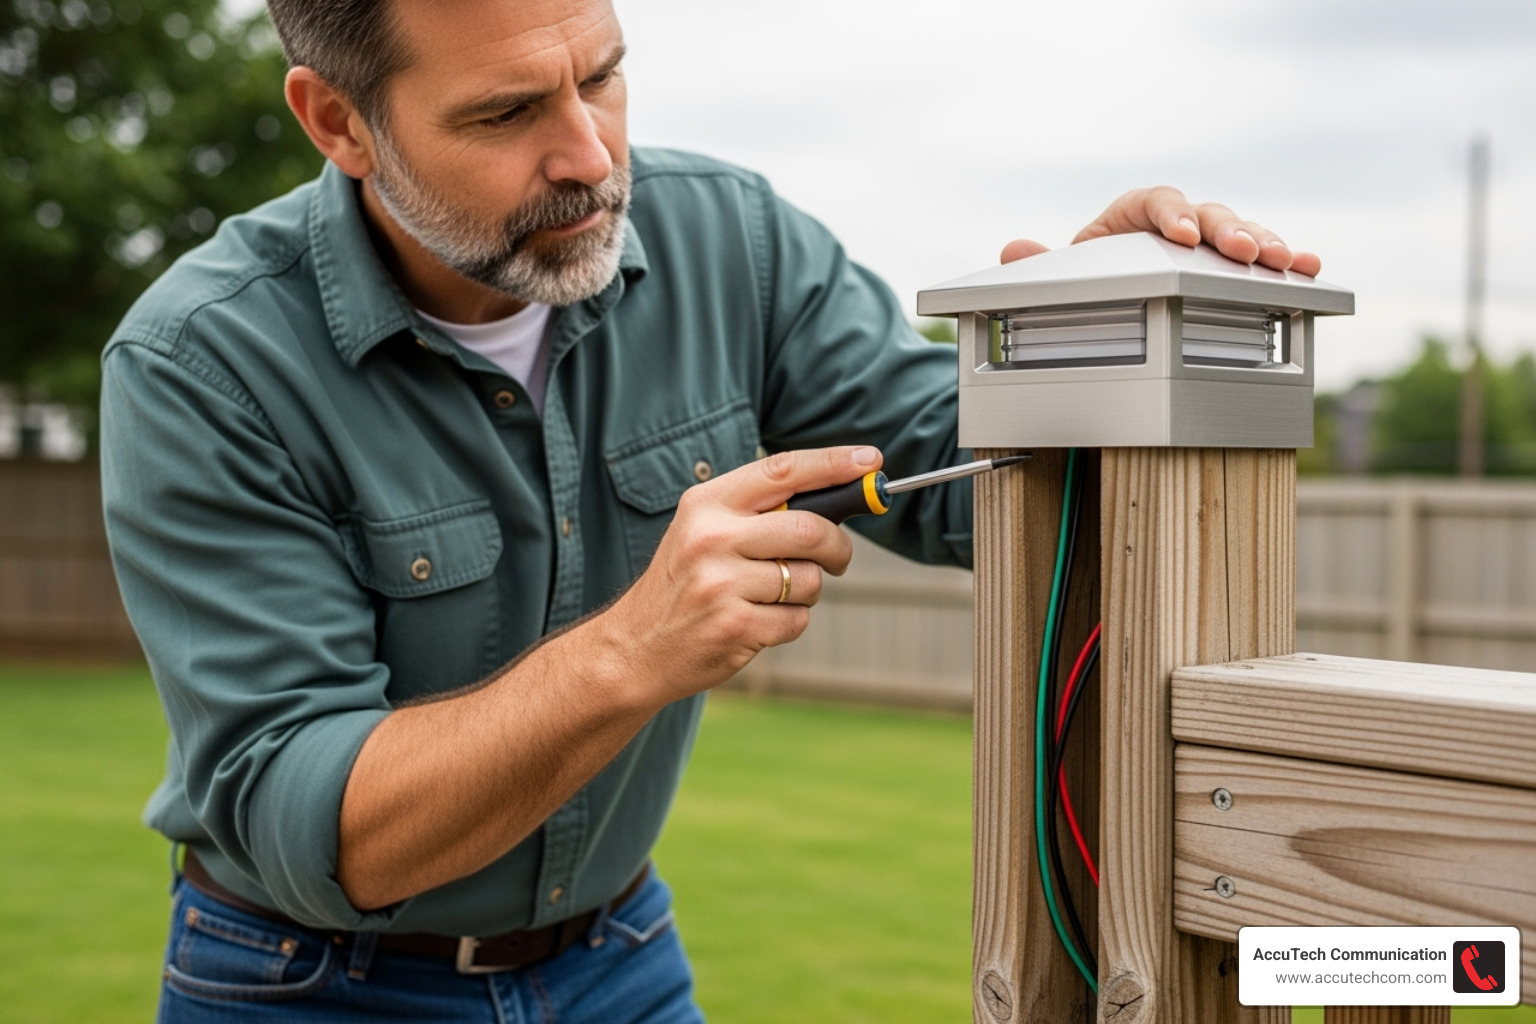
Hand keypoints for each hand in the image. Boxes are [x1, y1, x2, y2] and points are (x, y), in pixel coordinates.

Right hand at [598, 445, 878, 704]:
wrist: (636, 647)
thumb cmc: (683, 583)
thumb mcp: (702, 531)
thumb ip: (759, 512)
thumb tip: (837, 499)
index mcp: (706, 504)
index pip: (782, 471)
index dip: (833, 463)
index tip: (870, 460)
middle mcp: (712, 538)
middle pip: (811, 529)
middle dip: (838, 547)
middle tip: (837, 558)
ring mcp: (722, 584)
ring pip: (808, 580)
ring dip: (805, 591)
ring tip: (769, 597)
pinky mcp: (735, 627)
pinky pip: (796, 619)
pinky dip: (789, 622)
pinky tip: (756, 622)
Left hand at [998, 186, 1320, 276]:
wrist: (1110, 295)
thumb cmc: (1090, 279)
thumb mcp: (1066, 274)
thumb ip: (1045, 265)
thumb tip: (1015, 250)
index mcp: (1133, 214)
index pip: (1155, 201)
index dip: (1170, 214)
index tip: (1180, 234)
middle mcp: (1176, 222)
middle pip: (1207, 214)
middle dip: (1227, 231)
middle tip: (1243, 252)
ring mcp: (1208, 243)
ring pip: (1240, 233)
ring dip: (1263, 245)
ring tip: (1285, 260)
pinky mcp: (1231, 268)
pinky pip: (1261, 260)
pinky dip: (1288, 262)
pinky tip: (1311, 268)